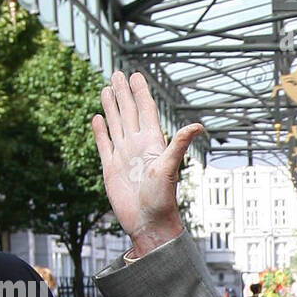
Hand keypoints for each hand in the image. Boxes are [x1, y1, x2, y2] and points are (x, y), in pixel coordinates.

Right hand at [92, 71, 204, 254]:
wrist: (148, 223)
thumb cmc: (162, 199)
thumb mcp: (170, 168)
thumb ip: (179, 144)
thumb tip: (198, 125)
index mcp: (152, 143)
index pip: (145, 111)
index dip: (140, 93)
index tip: (135, 75)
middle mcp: (137, 146)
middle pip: (128, 113)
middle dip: (123, 93)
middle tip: (116, 73)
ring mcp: (124, 156)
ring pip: (115, 124)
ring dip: (111, 107)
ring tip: (106, 89)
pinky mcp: (111, 168)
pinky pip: (104, 144)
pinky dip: (100, 131)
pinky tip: (97, 118)